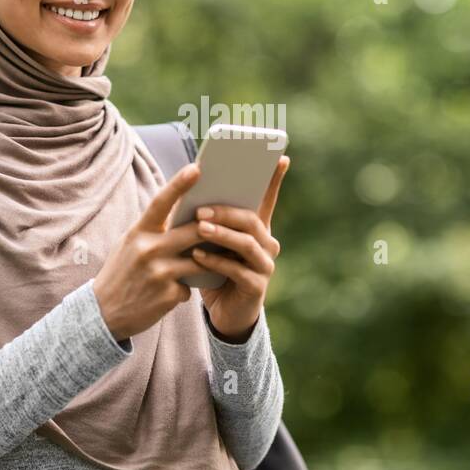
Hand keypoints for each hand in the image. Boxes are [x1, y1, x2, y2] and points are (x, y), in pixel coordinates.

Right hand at [92, 163, 212, 340]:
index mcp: (139, 233)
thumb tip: (187, 216)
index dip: (180, 184)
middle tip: (230, 224)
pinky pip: (190, 288)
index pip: (161, 202)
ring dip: (207, 263)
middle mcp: (149, 250)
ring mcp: (159, 273)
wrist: (102, 314)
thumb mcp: (130, 246)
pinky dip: (185, 290)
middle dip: (213, 229)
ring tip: (205, 265)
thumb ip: (155, 232)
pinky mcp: (168, 295)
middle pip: (194, 232)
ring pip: (200, 261)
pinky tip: (169, 295)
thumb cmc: (122, 274)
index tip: (197, 168)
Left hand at [192, 156, 288, 341]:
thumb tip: (188, 191)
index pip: (267, 199)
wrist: (224, 313)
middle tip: (201, 208)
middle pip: (252, 220)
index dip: (275, 179)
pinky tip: (198, 257)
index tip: (281, 157)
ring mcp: (264, 265)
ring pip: (246, 243)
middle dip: (226, 211)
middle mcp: (267, 243)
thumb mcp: (211, 242)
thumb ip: (208, 220)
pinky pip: (237, 270)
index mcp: (257, 228)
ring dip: (221, 234)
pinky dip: (216, 262)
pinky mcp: (257, 287)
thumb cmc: (215, 271)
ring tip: (199, 227)